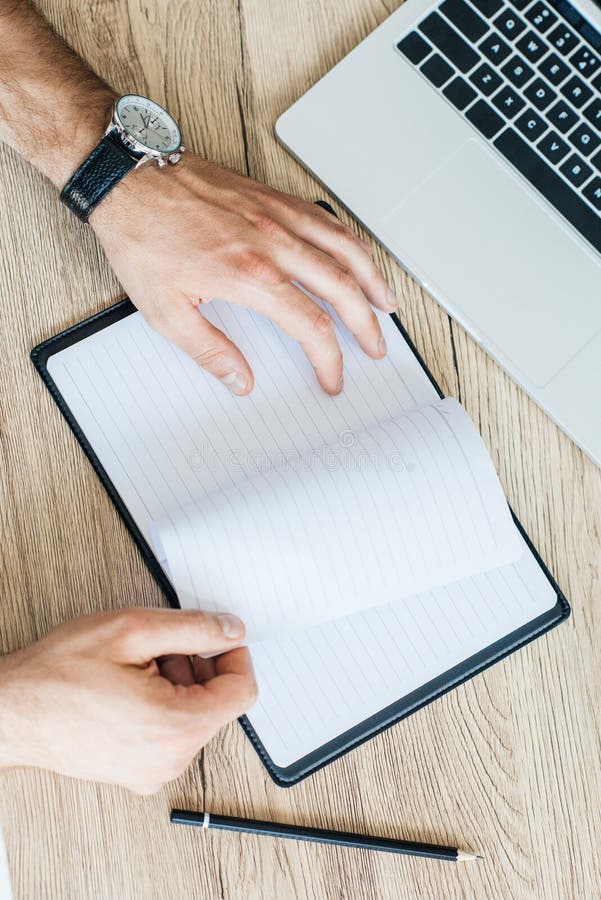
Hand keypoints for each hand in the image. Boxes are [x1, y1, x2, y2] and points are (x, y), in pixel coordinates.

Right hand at [0, 608, 256, 793]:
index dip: (236, 657)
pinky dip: (162, 705)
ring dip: (179, 684)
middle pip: (218, 705)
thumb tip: (231, 630)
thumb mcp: (132, 631)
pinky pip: (170, 735)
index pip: (243, 692)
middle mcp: (170, 759)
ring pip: (194, 718)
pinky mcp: (135, 773)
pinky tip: (129, 686)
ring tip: (139, 665)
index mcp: (176, 726)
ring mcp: (152, 771)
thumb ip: (193, 628)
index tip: (219, 639)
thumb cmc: (58, 675)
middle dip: (200, 667)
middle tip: (164, 646)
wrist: (9, 713)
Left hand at [90, 155, 396, 395]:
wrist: (128, 179)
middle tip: (376, 347)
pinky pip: (325, 219)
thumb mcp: (166, 311)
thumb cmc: (142, 237)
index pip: (311, 327)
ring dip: (372, 279)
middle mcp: (274, 242)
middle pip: (343, 288)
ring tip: (386, 304)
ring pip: (345, 248)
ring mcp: (277, 215)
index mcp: (251, 276)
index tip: (332, 376)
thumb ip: (210, 351)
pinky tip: (356, 252)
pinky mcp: (271, 197)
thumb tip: (239, 381)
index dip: (330, 358)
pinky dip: (349, 240)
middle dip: (366, 325)